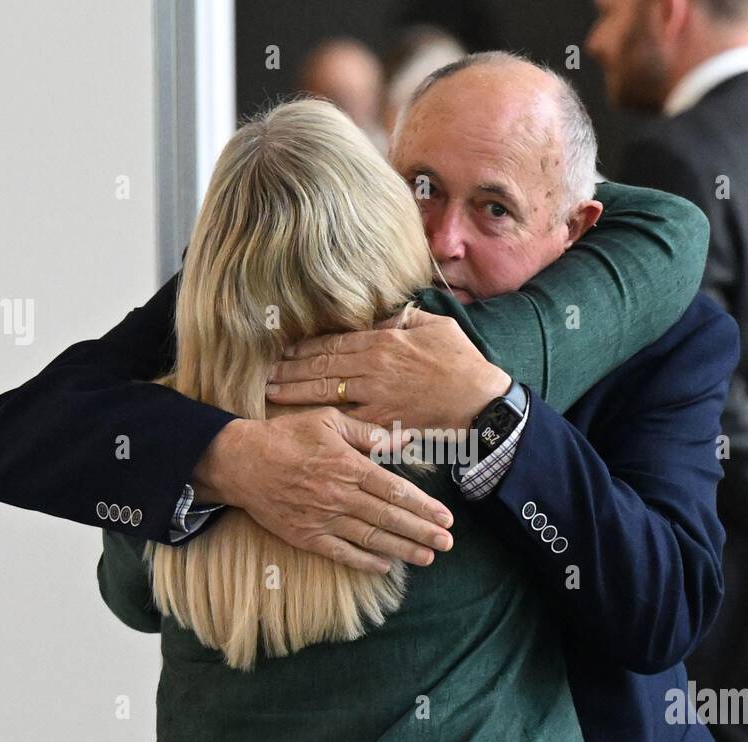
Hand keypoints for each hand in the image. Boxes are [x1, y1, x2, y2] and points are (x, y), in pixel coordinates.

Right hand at [190, 408, 453, 573]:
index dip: (423, 506)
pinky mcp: (306, 535)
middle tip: (448, 543)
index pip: (395, 490)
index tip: (446, 517)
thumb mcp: (328, 421)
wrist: (240, 462)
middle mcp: (339, 495)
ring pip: (371, 538)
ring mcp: (322, 518)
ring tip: (427, 557)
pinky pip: (341, 552)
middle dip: (422, 531)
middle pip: (389, 517)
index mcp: (348, 466)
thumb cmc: (286, 436)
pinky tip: (386, 566)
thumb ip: (368, 433)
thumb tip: (403, 439)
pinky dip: (364, 561)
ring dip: (402, 549)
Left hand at [265, 307, 511, 432]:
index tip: (287, 348)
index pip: (335, 342)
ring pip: (327, 390)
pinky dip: (324, 418)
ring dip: (296, 391)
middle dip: (291, 368)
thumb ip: (405, 319)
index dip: (307, 346)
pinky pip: (347, 419)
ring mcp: (376, 394)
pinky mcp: (383, 419)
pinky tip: (303, 419)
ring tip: (272, 392)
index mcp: (384, 341)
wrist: (480, 398)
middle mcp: (374, 366)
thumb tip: (384, 315)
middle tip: (266, 371)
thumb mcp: (436, 326)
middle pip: (323, 365)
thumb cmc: (462, 361)